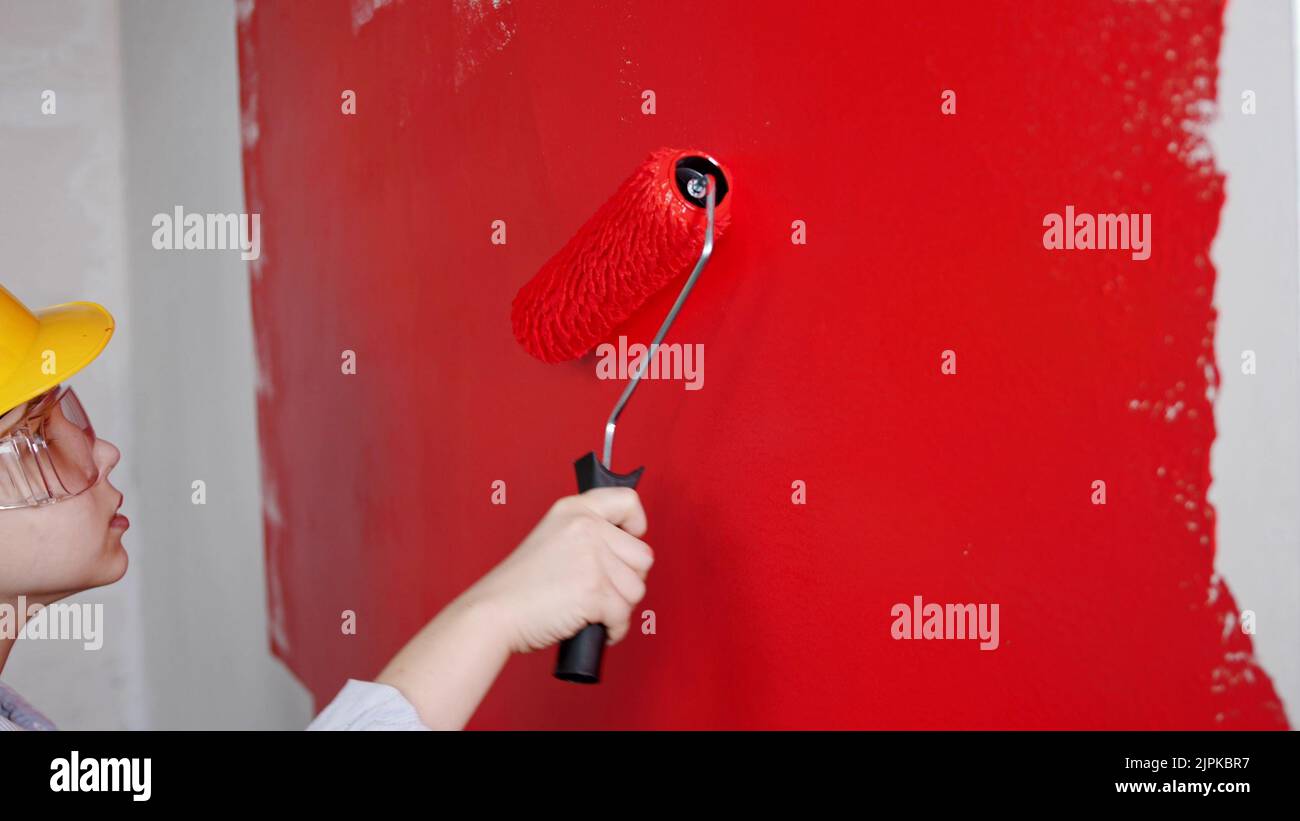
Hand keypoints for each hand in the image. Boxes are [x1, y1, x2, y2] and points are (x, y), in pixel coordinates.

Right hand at [465, 488, 653, 653]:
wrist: (493, 612)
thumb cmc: (520, 586)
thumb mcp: (553, 538)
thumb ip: (588, 535)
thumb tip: (628, 552)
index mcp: (574, 510)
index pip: (628, 500)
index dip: (636, 525)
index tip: (628, 541)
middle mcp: (586, 528)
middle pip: (643, 556)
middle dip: (628, 580)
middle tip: (601, 590)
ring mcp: (592, 559)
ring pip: (637, 589)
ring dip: (620, 608)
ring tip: (592, 609)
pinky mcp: (594, 591)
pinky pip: (624, 616)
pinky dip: (614, 629)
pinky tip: (594, 625)